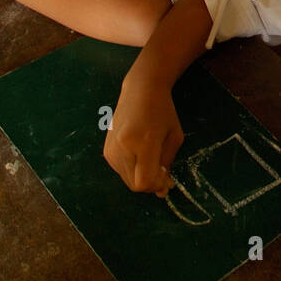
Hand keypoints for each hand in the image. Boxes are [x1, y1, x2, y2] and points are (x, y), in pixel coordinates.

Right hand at [103, 78, 184, 193]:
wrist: (140, 91)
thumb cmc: (162, 111)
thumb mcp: (174, 137)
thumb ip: (167, 164)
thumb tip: (161, 189)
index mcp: (142, 142)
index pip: (144, 181)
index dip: (157, 186)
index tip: (168, 180)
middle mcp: (122, 147)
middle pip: (134, 185)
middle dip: (151, 184)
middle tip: (163, 174)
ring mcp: (111, 149)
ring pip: (127, 180)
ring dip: (141, 178)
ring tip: (153, 161)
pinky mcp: (106, 150)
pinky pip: (120, 171)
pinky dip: (133, 170)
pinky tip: (141, 156)